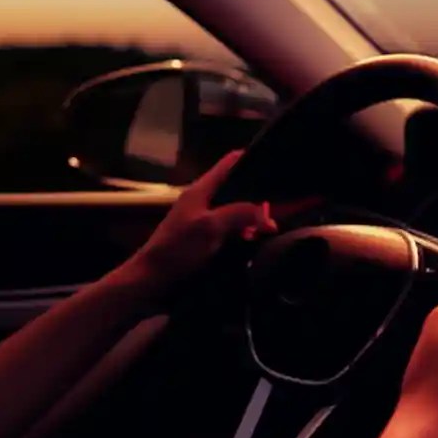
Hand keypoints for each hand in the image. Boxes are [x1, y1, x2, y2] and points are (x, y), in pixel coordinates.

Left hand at [124, 150, 276, 292]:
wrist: (154, 278)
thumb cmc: (178, 248)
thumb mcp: (211, 227)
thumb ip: (240, 214)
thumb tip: (268, 215)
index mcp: (202, 189)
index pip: (230, 163)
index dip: (252, 158)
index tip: (276, 163)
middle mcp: (204, 200)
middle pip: (237, 187)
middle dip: (258, 193)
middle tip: (283, 201)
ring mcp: (204, 219)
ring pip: (237, 210)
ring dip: (253, 217)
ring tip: (274, 223)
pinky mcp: (206, 238)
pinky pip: (232, 229)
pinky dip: (245, 232)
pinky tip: (257, 240)